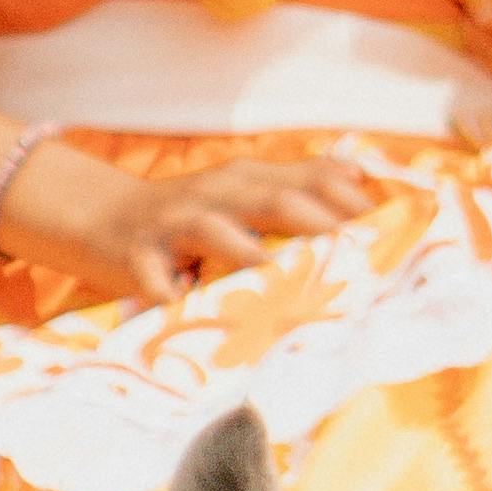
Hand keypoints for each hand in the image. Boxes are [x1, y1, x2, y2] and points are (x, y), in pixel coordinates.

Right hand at [2, 143, 386, 306]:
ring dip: (248, 252)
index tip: (392, 225)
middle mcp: (214, 196)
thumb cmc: (186, 215)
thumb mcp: (240, 190)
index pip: (307, 181)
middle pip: (271, 200)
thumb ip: (298, 182)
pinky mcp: (136, 261)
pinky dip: (175, 298)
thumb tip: (361, 176)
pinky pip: (159, 283)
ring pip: (214, 232)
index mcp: (245, 180)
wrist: (99, 219)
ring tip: (279, 276)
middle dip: (314, 220)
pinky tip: (193, 315)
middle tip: (355, 248)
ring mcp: (173, 226)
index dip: (348, 201)